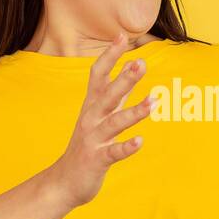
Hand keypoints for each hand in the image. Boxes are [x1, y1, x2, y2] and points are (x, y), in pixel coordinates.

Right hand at [46, 32, 156, 209]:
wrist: (64, 182)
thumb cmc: (86, 145)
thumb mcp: (99, 115)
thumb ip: (116, 94)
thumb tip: (131, 68)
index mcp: (91, 106)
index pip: (98, 75)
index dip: (109, 56)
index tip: (121, 37)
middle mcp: (91, 119)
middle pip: (108, 95)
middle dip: (125, 79)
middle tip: (142, 62)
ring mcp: (94, 139)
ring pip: (115, 122)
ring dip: (135, 112)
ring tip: (154, 101)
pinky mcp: (97, 160)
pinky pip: (114, 153)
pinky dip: (126, 147)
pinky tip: (140, 142)